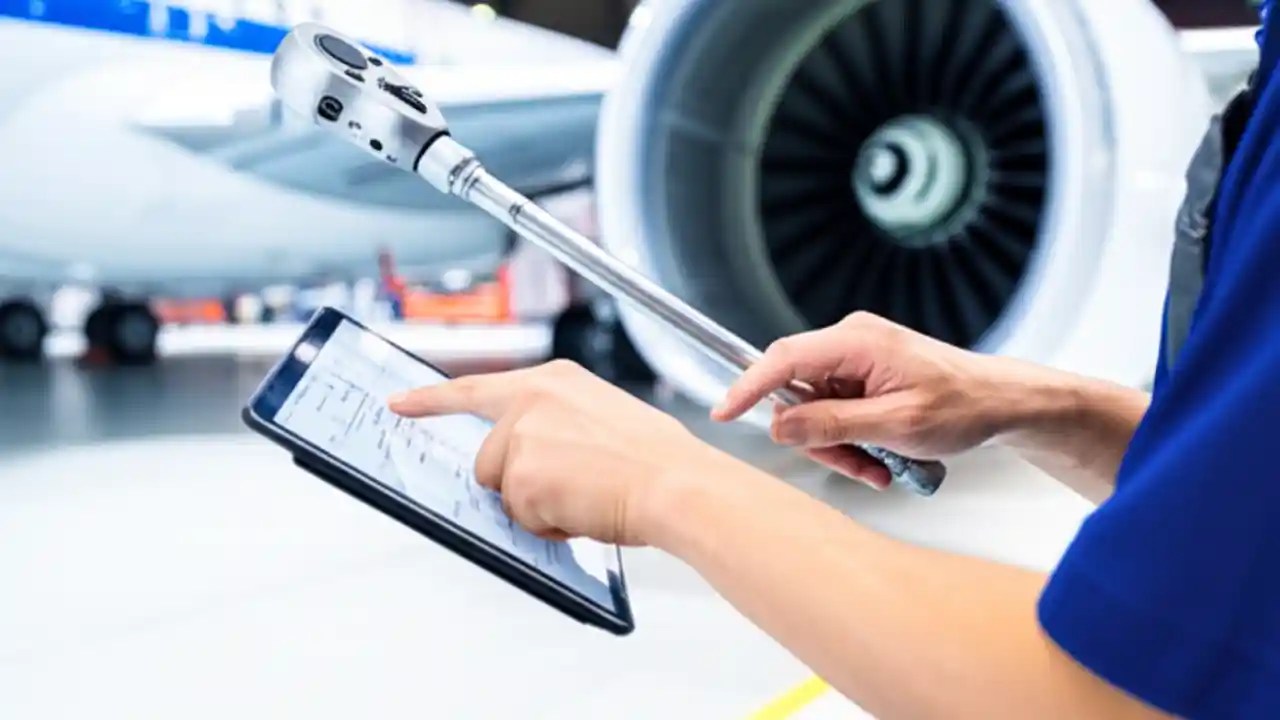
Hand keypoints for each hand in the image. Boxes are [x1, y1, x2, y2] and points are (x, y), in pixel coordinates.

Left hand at [388, 360, 735, 545]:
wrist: (675, 482)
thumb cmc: (657, 457)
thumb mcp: (604, 414)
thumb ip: (560, 423)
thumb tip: (542, 454)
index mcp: (553, 380)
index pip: (477, 388)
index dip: (432, 399)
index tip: (399, 402)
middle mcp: (530, 400)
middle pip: (491, 458)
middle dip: (521, 483)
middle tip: (575, 486)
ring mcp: (521, 438)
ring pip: (505, 491)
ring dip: (539, 504)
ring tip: (588, 494)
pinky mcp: (519, 477)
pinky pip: (522, 518)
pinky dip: (550, 524)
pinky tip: (585, 508)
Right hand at [712, 312, 1020, 485]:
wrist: (1000, 402)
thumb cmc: (963, 405)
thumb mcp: (896, 424)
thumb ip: (833, 424)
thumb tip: (780, 426)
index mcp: (857, 341)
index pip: (783, 359)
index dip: (749, 386)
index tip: (724, 411)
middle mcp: (851, 342)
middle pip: (796, 393)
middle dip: (817, 437)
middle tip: (855, 465)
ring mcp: (855, 360)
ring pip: (814, 410)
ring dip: (838, 445)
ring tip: (878, 465)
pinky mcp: (862, 376)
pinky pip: (834, 411)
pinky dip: (851, 439)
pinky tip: (880, 455)